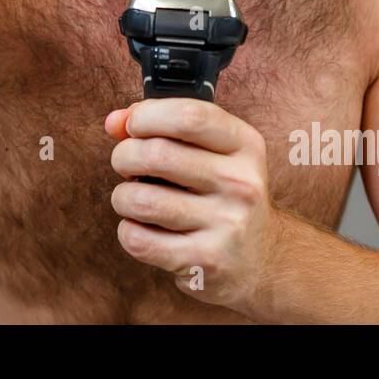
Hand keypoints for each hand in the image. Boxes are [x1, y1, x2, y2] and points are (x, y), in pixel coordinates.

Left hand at [105, 98, 281, 314]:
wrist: (263, 258)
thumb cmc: (224, 194)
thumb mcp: (213, 151)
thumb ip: (164, 127)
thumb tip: (114, 122)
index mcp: (245, 145)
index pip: (189, 116)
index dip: (147, 115)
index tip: (133, 126)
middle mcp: (241, 183)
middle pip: (157, 154)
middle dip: (124, 156)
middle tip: (127, 166)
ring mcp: (226, 225)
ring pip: (140, 200)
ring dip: (123, 197)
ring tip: (134, 199)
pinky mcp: (205, 262)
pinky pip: (139, 239)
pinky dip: (128, 232)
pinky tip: (145, 229)